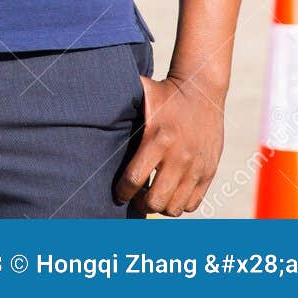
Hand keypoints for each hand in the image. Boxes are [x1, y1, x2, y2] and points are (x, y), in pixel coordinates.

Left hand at [115, 75, 224, 215]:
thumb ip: (118, 102)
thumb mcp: (141, 94)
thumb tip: (88, 98)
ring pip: (174, 208)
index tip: (118, 193)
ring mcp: (196, 167)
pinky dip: (179, 204)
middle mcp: (179, 157)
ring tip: (153, 195)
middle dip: (141, 204)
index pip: (134, 179)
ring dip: (160, 206)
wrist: (202, 90)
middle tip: (136, 197)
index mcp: (158, 139)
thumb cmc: (165, 94)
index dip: (122, 192)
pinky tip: (171, 191)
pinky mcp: (209, 171)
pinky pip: (192, 204)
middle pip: (155, 201)